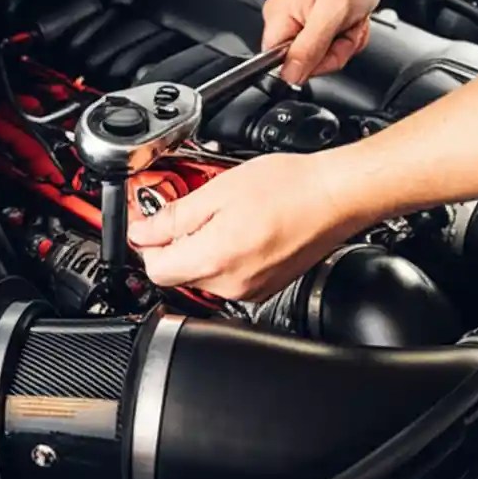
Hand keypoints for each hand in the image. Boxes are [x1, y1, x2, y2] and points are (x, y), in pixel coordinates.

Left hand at [127, 153, 357, 300]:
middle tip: (184, 207)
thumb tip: (142, 231)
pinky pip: (228, 276)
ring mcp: (250, 290)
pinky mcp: (265, 288)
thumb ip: (173, 216)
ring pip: (202, 275)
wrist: (335, 196)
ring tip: (219, 214)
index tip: (148, 220)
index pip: (154, 269)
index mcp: (214, 259)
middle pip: (177, 273)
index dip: (146, 242)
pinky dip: (224, 254)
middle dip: (173, 242)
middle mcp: (230, 284)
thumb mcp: (218, 190)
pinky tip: (238, 227)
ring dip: (200, 247)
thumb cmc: (289, 188)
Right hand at [262, 0, 383, 84]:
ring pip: (318, 60)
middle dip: (330, 53)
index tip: (325, 47)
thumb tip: (290, 75)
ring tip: (345, 23)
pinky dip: (344, 42)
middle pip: (300, 64)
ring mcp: (298, 24)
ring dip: (341, 47)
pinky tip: (346, 23)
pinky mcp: (312, 27)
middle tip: (341, 31)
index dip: (304, 64)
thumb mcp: (331, 14)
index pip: (276, 62)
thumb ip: (309, 48)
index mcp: (277, 15)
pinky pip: (326, 52)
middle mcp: (283, 20)